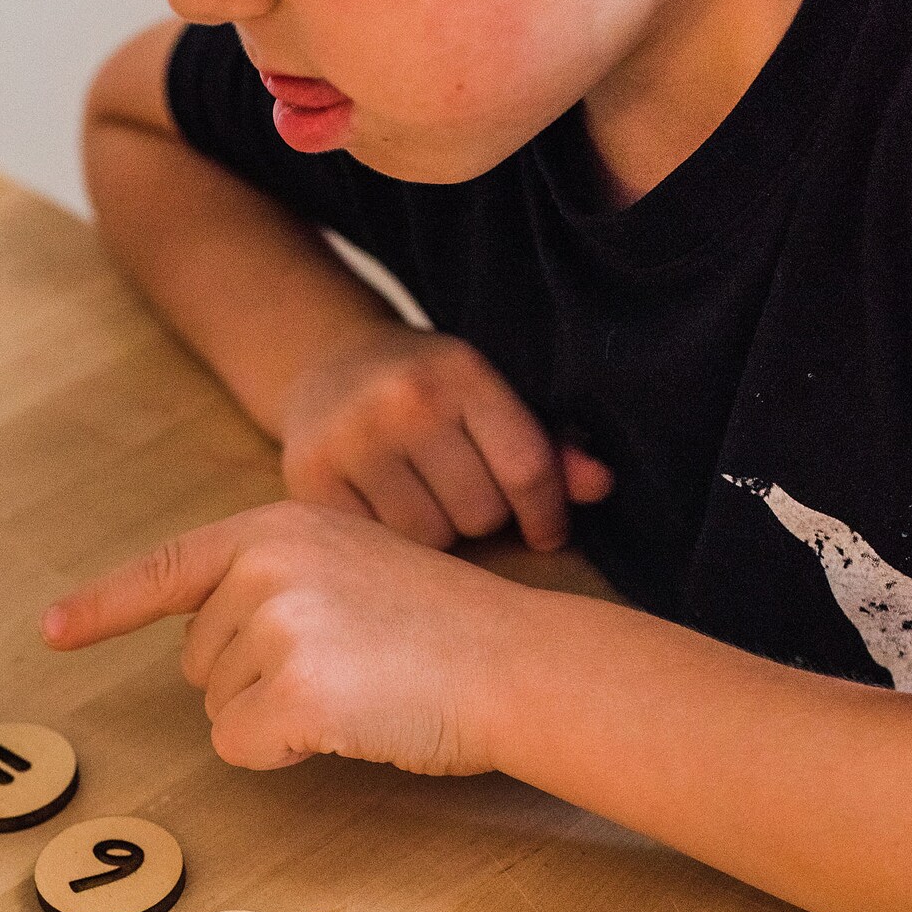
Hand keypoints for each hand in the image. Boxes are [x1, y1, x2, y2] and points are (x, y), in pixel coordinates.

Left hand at [41, 502, 524, 774]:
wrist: (516, 661)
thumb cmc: (443, 626)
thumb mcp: (349, 565)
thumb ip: (275, 582)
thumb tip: (208, 640)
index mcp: (274, 530)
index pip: (167, 569)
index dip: (102, 607)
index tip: (52, 632)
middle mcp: (264, 570)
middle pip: (198, 661)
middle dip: (255, 678)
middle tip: (346, 664)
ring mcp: (276, 630)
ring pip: (220, 709)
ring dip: (276, 716)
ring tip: (358, 686)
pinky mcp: (292, 695)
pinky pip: (241, 747)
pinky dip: (283, 752)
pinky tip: (347, 722)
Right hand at [279, 325, 611, 552]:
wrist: (325, 363)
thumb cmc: (428, 391)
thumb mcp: (488, 396)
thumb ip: (547, 444)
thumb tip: (601, 486)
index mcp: (460, 372)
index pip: (526, 468)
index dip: (546, 514)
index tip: (546, 533)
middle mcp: (404, 402)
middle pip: (480, 513)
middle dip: (483, 517)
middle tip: (463, 496)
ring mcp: (351, 440)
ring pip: (431, 539)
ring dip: (438, 535)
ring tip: (423, 503)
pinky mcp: (310, 478)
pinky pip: (377, 547)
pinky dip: (390, 541)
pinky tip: (385, 511)